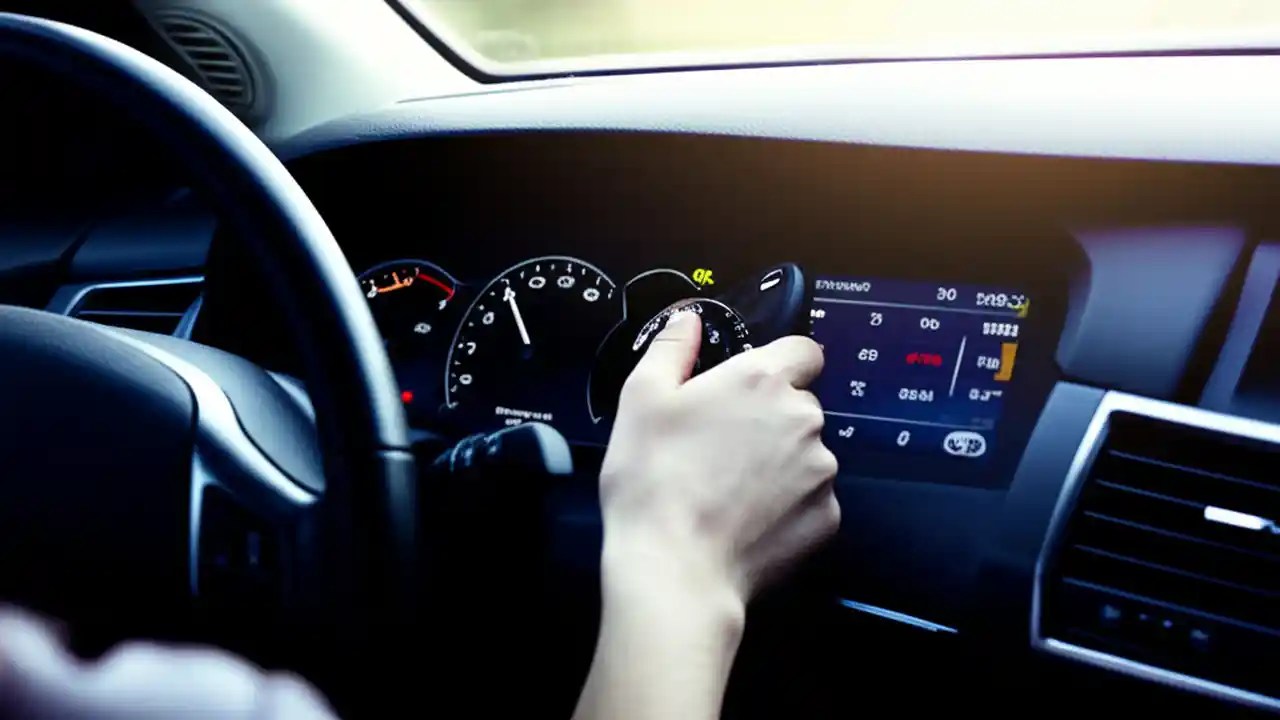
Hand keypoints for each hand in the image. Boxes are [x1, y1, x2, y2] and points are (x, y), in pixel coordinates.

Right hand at [600, 310, 839, 604]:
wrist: (674, 569)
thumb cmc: (653, 479)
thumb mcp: (642, 398)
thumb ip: (672, 348)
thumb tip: (689, 320)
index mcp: (763, 380)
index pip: (803, 350)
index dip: (779, 364)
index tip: (750, 388)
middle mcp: (804, 418)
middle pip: (800, 405)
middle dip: (770, 419)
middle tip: (721, 447)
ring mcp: (822, 471)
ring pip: (807, 454)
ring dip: (780, 463)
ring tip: (729, 489)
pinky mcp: (827, 518)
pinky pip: (811, 500)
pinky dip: (786, 507)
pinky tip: (746, 520)